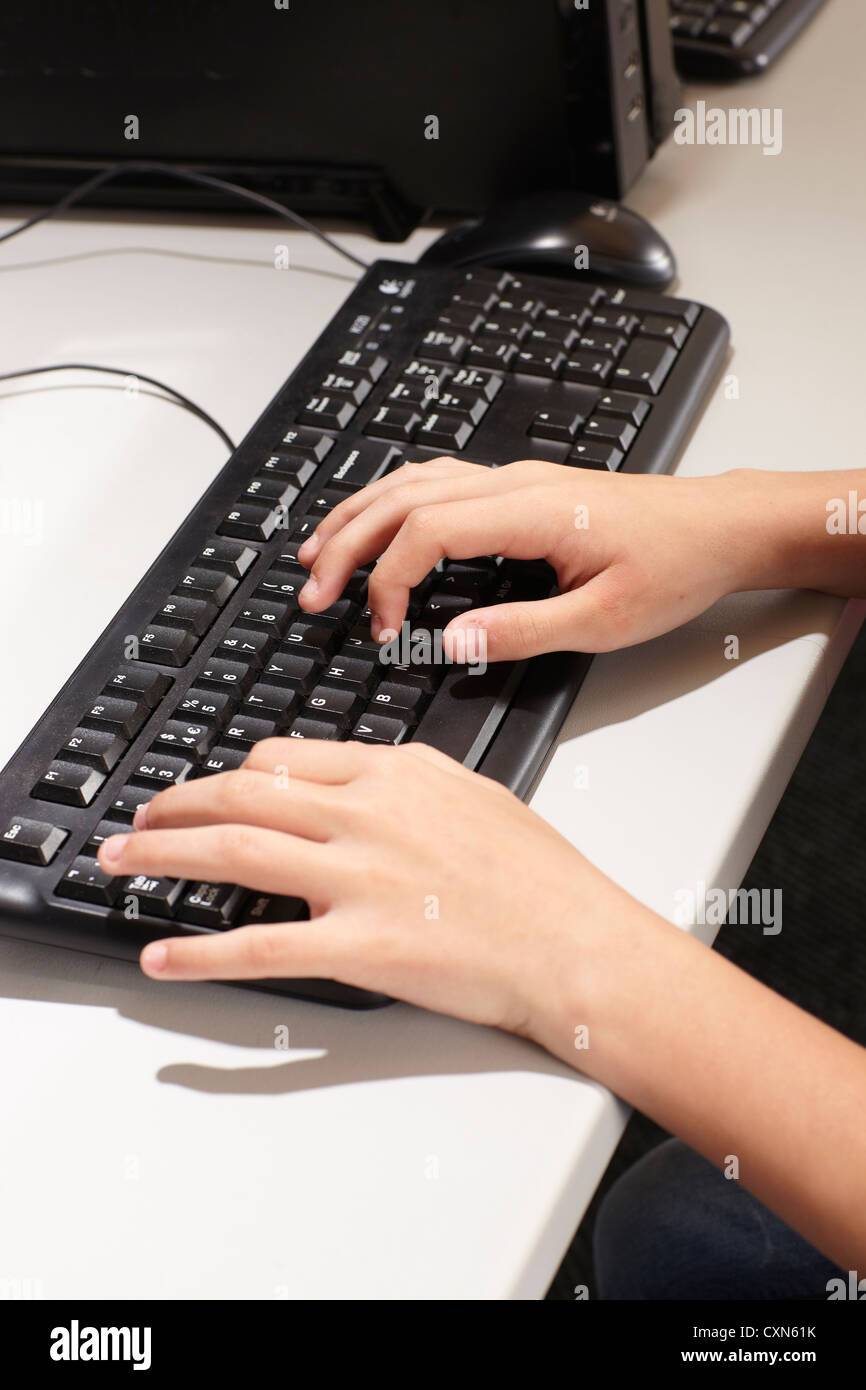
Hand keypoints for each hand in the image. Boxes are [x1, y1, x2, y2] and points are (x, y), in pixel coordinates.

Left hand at [96, 738, 648, 1051]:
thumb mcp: (476, 795)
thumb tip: (358, 784)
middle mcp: (368, 813)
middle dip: (175, 805)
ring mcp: (360, 877)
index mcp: (396, 774)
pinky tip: (162, 957)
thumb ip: (407, 784)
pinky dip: (200, 953)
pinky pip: (260, 946)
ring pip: (236, 848)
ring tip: (121, 861)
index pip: (285, 759)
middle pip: (244, 793)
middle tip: (138, 821)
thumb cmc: (541, 878)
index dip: (231, 776)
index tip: (209, 792)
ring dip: (164, 853)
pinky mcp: (360, 945)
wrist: (579, 942)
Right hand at [295, 458, 748, 659]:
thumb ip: (522, 632)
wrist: (718, 527)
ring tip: (315, 554)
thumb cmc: (673, 566)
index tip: (379, 628)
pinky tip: (373, 522)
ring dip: (357, 516)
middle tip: (309, 591)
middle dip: (346, 543)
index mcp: (530, 511)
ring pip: (411, 481)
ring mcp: (513, 479)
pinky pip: (434, 481)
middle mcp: (512, 484)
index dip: (387, 579)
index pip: (425, 531)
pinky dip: (390, 503)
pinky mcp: (518, 488)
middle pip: (401, 497)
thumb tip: (450, 643)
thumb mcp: (605, 620)